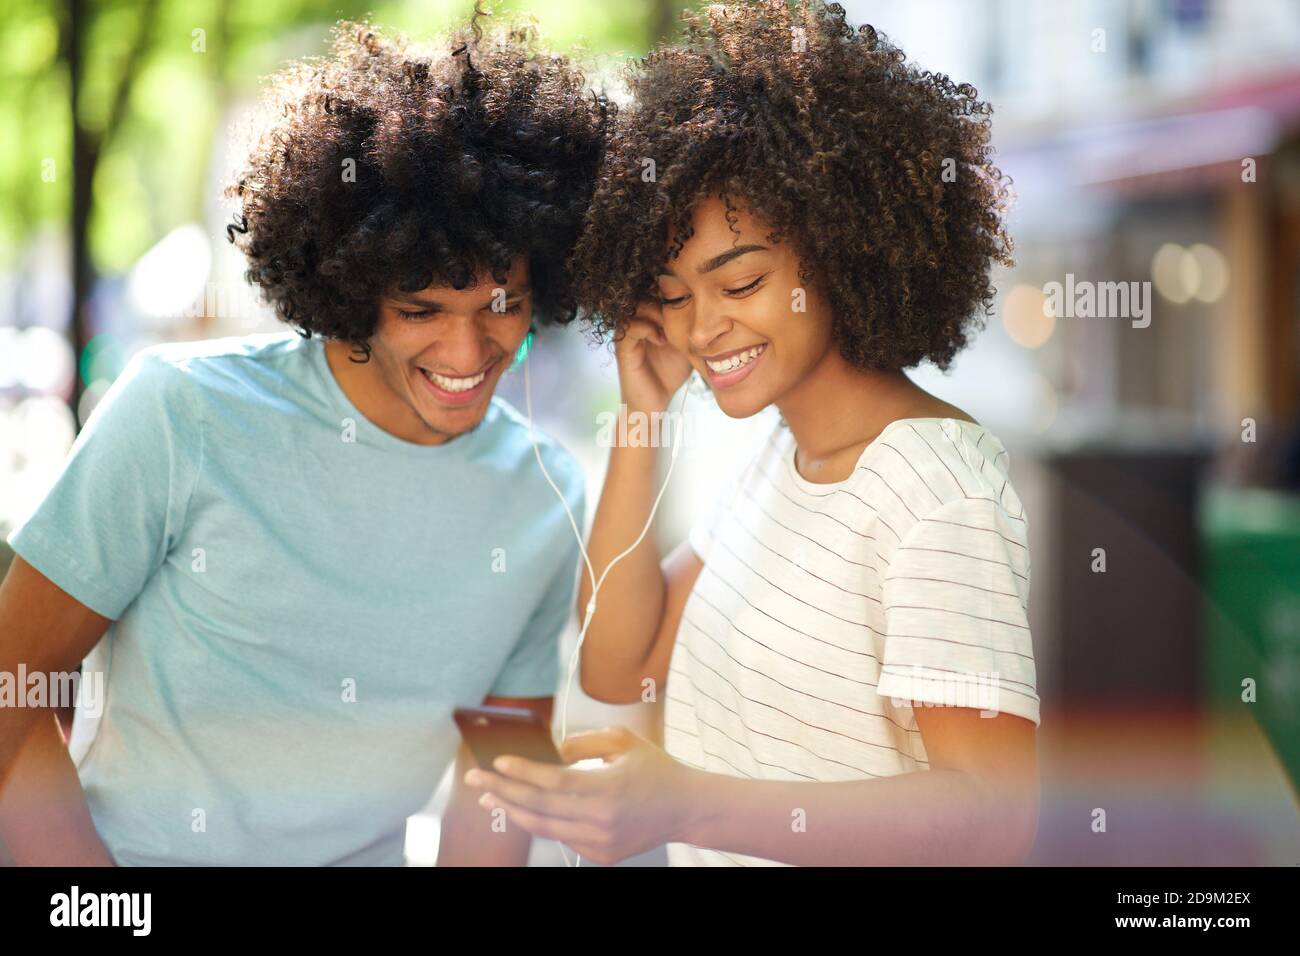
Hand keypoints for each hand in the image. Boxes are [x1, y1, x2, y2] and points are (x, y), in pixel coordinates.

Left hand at [462, 726, 702, 864]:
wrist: (686, 808)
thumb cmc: (655, 768)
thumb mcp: (622, 742)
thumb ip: (582, 743)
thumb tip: (546, 750)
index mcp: (609, 788)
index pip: (554, 782)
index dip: (523, 772)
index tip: (497, 762)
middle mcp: (603, 820)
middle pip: (540, 807)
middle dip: (503, 791)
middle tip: (475, 779)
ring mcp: (601, 842)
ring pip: (545, 828)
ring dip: (513, 810)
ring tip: (490, 797)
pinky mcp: (601, 855)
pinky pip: (561, 837)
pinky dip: (540, 822)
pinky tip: (523, 809)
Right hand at [614, 299, 693, 413]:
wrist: (652, 405)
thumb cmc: (670, 375)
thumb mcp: (686, 345)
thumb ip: (692, 326)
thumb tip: (716, 312)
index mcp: (649, 318)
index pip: (657, 292)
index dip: (673, 291)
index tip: (692, 298)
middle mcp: (635, 322)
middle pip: (647, 293)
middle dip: (666, 299)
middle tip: (684, 310)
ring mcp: (627, 335)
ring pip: (638, 306)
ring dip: (657, 312)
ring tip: (672, 326)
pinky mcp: (622, 349)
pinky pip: (630, 327)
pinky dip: (647, 328)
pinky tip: (662, 339)